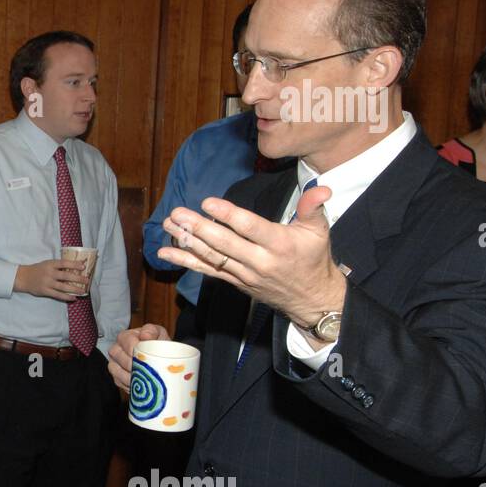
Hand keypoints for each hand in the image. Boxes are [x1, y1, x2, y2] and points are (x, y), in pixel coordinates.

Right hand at [14, 259, 89, 301]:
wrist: (23, 277)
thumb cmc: (38, 269)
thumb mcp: (47, 264)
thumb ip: (58, 266)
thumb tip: (74, 268)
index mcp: (50, 264)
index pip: (64, 263)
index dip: (74, 264)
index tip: (83, 266)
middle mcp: (49, 273)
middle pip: (66, 276)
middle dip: (78, 278)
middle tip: (87, 280)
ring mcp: (47, 283)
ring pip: (63, 287)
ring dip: (74, 289)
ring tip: (83, 291)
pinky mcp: (45, 291)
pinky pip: (58, 295)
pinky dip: (66, 297)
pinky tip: (74, 298)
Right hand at [106, 323, 170, 392]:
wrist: (161, 359)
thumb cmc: (158, 345)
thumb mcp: (159, 334)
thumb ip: (152, 331)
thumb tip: (145, 336)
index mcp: (126, 336)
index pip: (126, 340)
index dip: (133, 349)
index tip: (144, 356)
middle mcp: (117, 349)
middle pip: (118, 356)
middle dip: (131, 364)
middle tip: (143, 370)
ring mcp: (115, 363)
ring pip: (115, 369)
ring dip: (129, 376)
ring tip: (141, 379)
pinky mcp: (116, 376)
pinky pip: (118, 381)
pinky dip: (128, 384)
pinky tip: (138, 385)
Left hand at [158, 191, 346, 328]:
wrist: (311, 299)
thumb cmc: (313, 259)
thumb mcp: (319, 232)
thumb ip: (313, 208)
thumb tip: (320, 188)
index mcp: (279, 245)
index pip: (250, 228)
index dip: (228, 215)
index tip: (207, 203)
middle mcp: (258, 261)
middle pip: (224, 244)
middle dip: (198, 228)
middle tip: (177, 213)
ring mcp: (243, 274)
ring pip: (211, 257)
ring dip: (186, 241)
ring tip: (168, 225)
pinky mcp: (234, 281)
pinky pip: (207, 271)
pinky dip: (185, 262)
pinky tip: (165, 252)